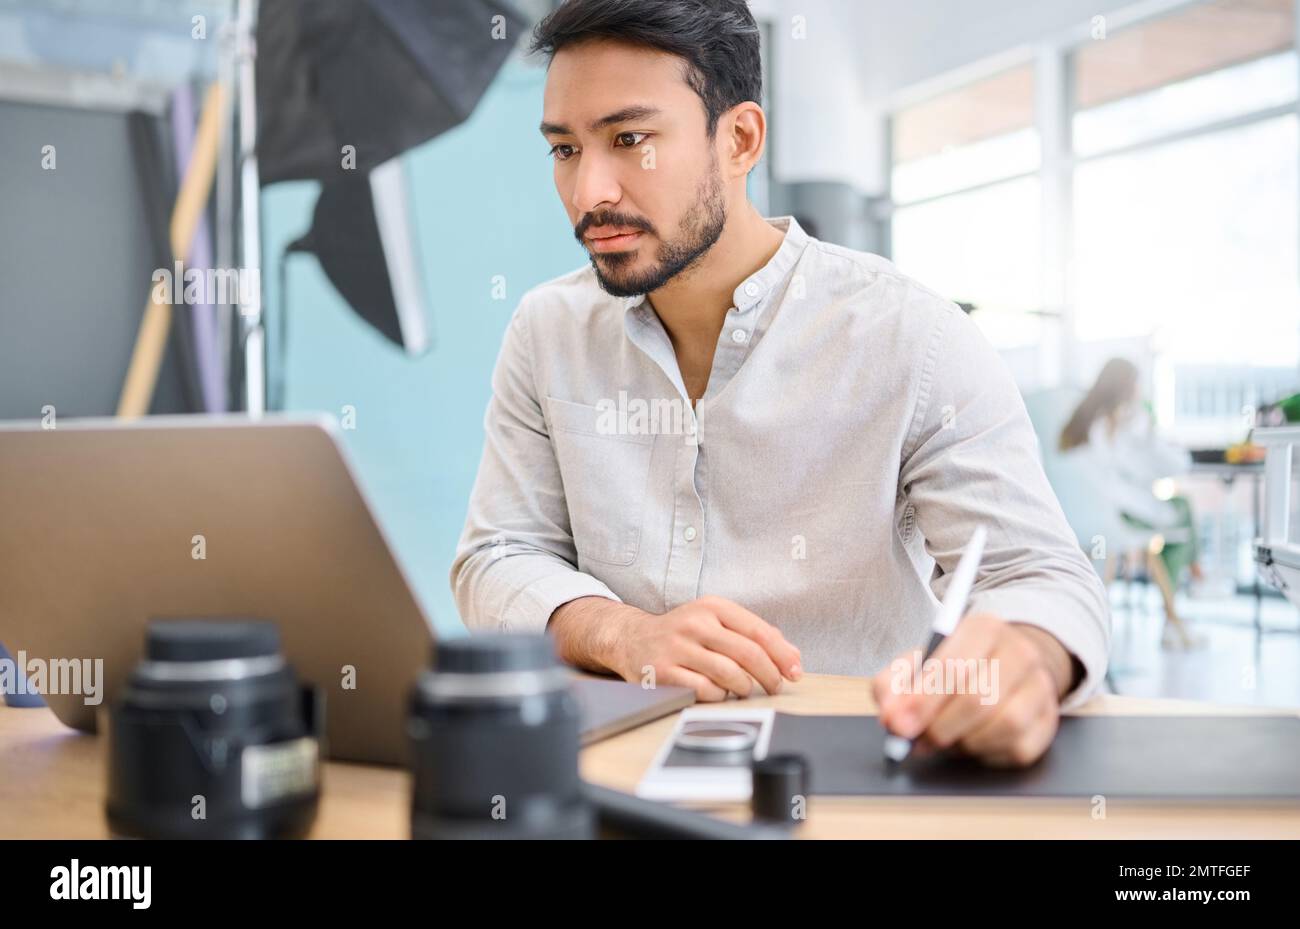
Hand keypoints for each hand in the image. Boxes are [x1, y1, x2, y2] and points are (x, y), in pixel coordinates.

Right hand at [551, 595, 801, 700]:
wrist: (630, 639)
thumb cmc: (682, 634)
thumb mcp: (713, 621)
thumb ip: (751, 634)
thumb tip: (792, 657)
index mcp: (711, 607)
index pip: (757, 630)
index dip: (781, 654)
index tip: (794, 671)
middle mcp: (694, 623)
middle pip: (747, 653)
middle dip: (769, 675)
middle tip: (776, 686)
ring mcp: (677, 648)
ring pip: (730, 674)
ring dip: (745, 687)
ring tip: (745, 688)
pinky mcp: (664, 672)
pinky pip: (706, 691)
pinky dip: (720, 696)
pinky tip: (718, 692)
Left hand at [870, 614, 1073, 766]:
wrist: (1005, 668)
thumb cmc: (955, 667)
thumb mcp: (918, 664)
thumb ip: (894, 684)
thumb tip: (892, 717)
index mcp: (984, 628)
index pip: (952, 667)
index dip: (922, 701)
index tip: (898, 725)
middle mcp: (1019, 652)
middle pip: (977, 699)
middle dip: (939, 727)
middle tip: (918, 741)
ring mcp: (1040, 686)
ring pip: (1003, 725)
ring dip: (965, 742)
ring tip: (946, 738)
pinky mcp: (1050, 721)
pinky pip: (1019, 748)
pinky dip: (988, 754)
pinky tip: (973, 743)